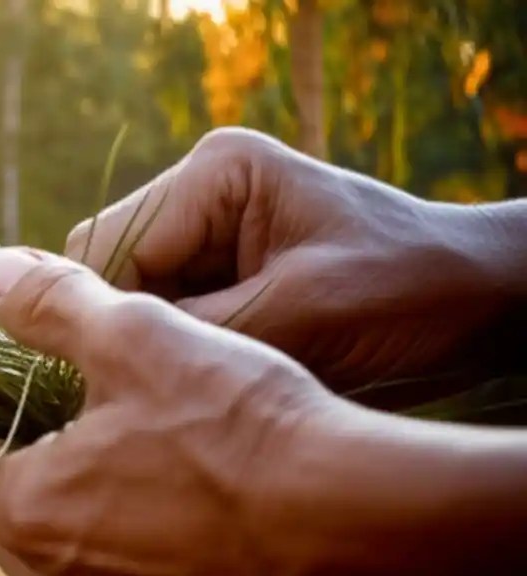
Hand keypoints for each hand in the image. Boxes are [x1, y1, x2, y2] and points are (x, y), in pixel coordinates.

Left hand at [0, 247, 350, 575]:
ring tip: (146, 449)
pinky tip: (196, 505)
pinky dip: (144, 548)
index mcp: (27, 515)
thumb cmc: (244, 430)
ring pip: (72, 554)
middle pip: (10, 510)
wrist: (367, 533)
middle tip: (82, 404)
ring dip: (89, 503)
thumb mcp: (138, 337)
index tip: (1, 377)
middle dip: (32, 455)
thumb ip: (51, 304)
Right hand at [66, 128, 526, 398]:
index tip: (130, 382)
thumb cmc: (407, 294)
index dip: (109, 318)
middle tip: (171, 388)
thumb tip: (104, 354)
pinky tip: (218, 382)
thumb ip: (195, 329)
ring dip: (163, 346)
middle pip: (111, 270)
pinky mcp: (224, 271)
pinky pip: (171, 317)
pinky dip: (188, 354)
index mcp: (214, 173)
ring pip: (135, 300)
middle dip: (135, 332)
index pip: (108, 248)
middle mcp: (200, 191)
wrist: (484, 300)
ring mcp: (211, 231)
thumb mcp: (296, 317)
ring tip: (204, 388)